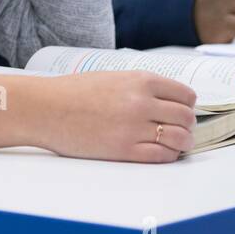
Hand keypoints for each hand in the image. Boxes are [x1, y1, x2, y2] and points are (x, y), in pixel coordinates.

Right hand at [34, 71, 197, 162]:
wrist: (46, 109)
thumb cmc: (77, 92)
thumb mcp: (116, 77)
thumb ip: (144, 87)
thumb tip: (170, 101)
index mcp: (142, 80)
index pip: (186, 95)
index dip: (188, 106)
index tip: (184, 111)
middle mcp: (142, 102)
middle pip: (186, 118)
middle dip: (188, 125)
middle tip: (182, 130)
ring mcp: (134, 127)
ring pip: (179, 138)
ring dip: (183, 143)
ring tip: (178, 145)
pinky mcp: (124, 150)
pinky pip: (161, 156)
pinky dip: (169, 156)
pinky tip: (163, 154)